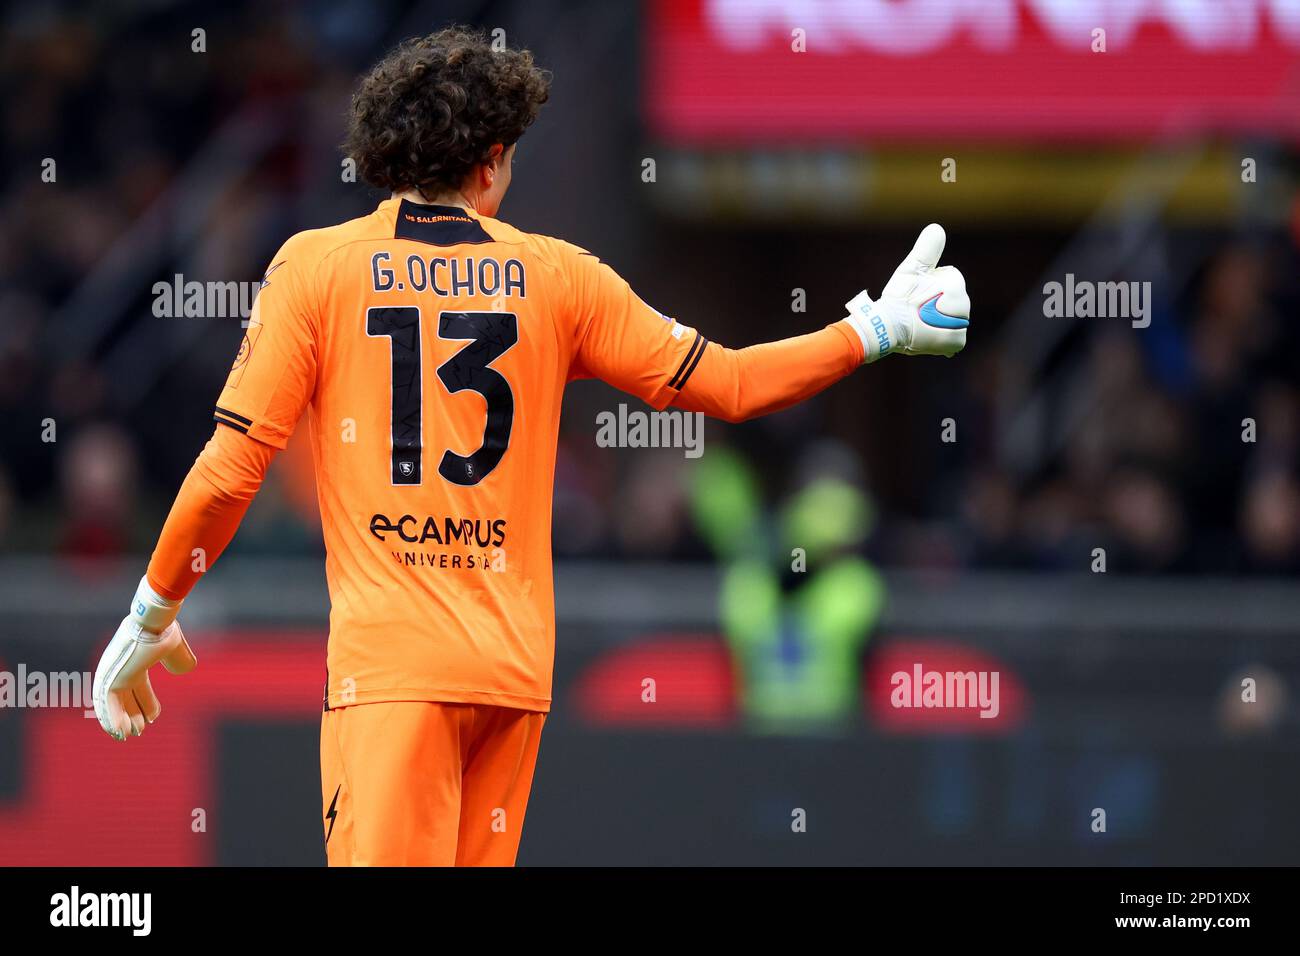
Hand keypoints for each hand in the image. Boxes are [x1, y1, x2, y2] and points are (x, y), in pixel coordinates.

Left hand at [93, 579, 196, 740]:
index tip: (152, 718)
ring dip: (121, 720)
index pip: (138, 687)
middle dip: (132, 714)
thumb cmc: (164, 631)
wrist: (154, 623)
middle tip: (139, 731)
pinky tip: (118, 732)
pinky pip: (108, 704)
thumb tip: (186, 669)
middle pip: (125, 697)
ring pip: (114, 703)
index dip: (146, 703)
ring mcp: (113, 674)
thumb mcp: (174, 648)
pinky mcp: (110, 679)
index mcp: (134, 660)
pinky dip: (112, 719)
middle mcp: (120, 668)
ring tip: (128, 736)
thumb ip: (179, 659)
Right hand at [844, 223, 969, 361]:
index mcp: (956, 286)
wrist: (886, 328)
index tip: (917, 295)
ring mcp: (961, 326)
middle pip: (954, 300)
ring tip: (921, 322)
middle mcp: (964, 307)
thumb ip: (926, 249)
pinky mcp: (955, 343)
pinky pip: (955, 337)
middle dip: (937, 304)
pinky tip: (930, 334)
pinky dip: (944, 337)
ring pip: (954, 318)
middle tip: (916, 310)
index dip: (931, 286)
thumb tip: (937, 227)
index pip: (950, 280)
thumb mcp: (910, 269)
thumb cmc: (897, 298)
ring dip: (940, 320)